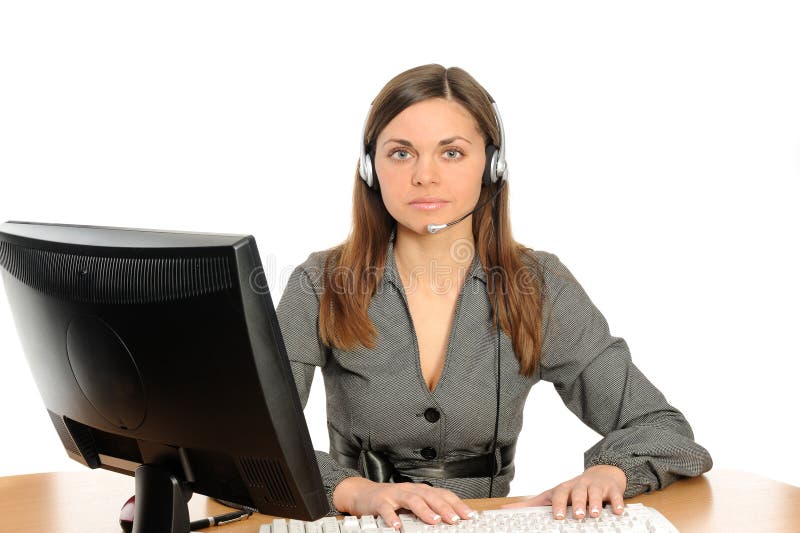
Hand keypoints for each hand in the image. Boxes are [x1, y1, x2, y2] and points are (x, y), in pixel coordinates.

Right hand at [332, 477, 476, 528]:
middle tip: (455, 519)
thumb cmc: (392, 501)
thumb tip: (450, 519)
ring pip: (412, 499)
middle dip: (444, 507)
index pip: (442, 494)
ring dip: (424, 510)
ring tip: (433, 520)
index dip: (457, 504)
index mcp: (420, 491)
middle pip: (430, 495)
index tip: (469, 515)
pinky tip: (397, 527)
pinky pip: (386, 509)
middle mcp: (410, 490)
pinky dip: (392, 517)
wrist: (364, 494)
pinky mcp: (380, 501)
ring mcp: (395, 494)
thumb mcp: (412, 504)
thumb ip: (428, 509)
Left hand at [499, 465, 626, 519]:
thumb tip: (504, 509)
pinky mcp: (612, 489)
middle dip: (577, 504)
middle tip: (577, 516)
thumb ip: (532, 504)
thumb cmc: (574, 489)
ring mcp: (596, 487)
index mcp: (565, 489)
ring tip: (594, 514)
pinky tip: (618, 511)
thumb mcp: (553, 495)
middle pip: (577, 492)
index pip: (559, 494)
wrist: (602, 473)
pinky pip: (616, 496)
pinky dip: (617, 503)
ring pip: (595, 493)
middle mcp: (579, 486)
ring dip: (595, 503)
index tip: (556, 516)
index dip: (557, 505)